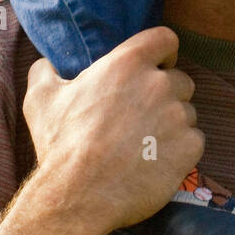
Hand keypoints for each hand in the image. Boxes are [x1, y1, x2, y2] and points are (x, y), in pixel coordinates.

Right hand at [22, 26, 204, 234]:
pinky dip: (180, 150)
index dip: (164, 52)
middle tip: (143, 117)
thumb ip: (45, 71)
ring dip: (173, 124)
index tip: (158, 65)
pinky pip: (194, 141)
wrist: (79, 195)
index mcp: (127, 63)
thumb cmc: (60, 145)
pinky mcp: (189, 147)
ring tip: (146, 144)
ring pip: (187, 113)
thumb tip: (47, 64)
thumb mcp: (40, 100)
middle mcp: (158, 84)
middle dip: (167, 94)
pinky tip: (156, 161)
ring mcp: (177, 116)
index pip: (165, 39)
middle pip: (181, 80)